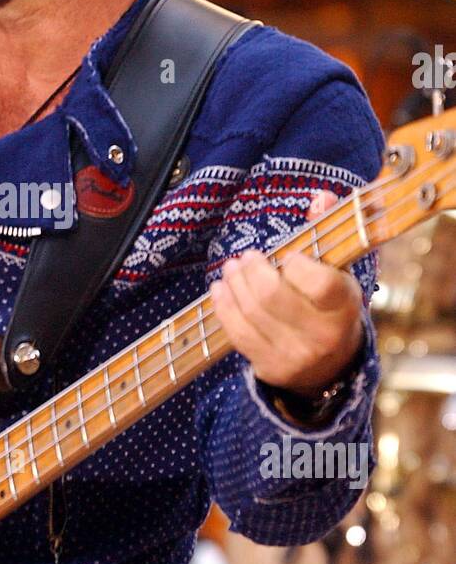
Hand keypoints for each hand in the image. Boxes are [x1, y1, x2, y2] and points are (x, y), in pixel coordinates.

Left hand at [209, 191, 364, 394]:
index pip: (319, 282)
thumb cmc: (331, 307)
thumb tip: (321, 196)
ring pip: (251, 312)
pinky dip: (224, 306)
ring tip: (231, 268)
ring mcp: (295, 355)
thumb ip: (327, 233)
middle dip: (252, 270)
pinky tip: (221, 289)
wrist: (332, 366)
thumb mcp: (338, 272)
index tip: (287, 256)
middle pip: (272, 295)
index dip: (296, 264)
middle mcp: (322, 336)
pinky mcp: (270, 367)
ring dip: (234, 284)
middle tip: (246, 257)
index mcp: (344, 307)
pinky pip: (237, 332)